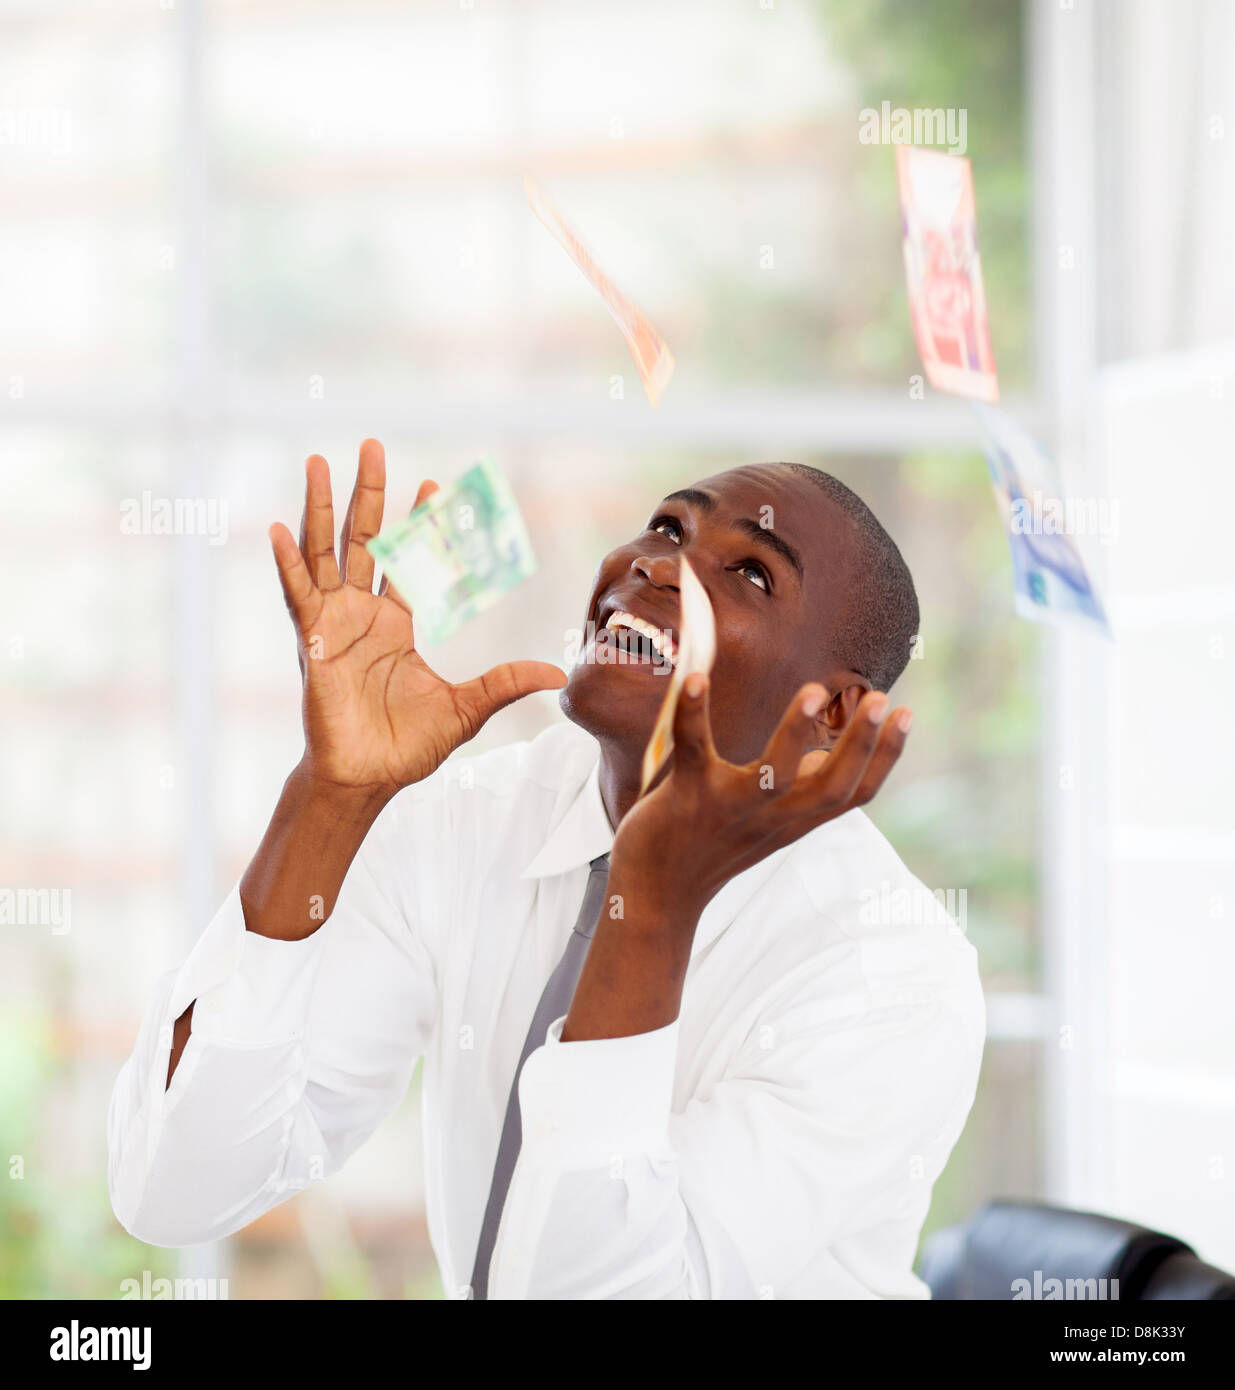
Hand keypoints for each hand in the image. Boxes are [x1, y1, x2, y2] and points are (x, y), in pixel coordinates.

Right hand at [269, 439, 566, 797]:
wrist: (368, 779)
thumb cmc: (408, 748)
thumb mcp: (467, 709)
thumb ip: (505, 684)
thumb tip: (556, 675)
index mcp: (396, 624)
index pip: (409, 560)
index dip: (419, 523)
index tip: (430, 483)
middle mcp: (362, 615)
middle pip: (365, 539)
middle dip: (369, 493)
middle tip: (372, 446)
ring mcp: (333, 624)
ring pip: (326, 552)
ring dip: (320, 507)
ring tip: (316, 462)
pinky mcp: (311, 642)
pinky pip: (297, 595)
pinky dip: (288, 563)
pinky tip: (281, 528)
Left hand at [609, 674, 911, 916]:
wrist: (656, 897)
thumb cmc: (711, 845)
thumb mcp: (766, 823)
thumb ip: (797, 790)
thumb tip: (826, 753)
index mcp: (794, 820)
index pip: (854, 793)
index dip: (886, 757)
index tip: (908, 713)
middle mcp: (771, 818)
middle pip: (830, 787)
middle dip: (861, 744)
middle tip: (882, 699)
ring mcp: (729, 809)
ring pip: (773, 776)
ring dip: (795, 733)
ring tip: (814, 691)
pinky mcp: (686, 796)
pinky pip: (693, 749)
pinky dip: (694, 713)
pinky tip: (694, 676)